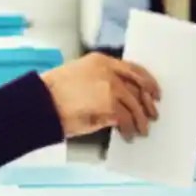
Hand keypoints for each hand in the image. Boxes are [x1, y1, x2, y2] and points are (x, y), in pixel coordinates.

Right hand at [40, 53, 159, 139]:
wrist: (40, 103)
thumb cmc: (53, 94)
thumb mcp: (79, 77)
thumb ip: (101, 82)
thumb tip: (120, 98)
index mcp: (101, 60)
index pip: (133, 68)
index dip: (147, 81)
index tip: (154, 92)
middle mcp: (109, 70)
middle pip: (139, 86)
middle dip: (148, 102)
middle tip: (153, 113)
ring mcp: (111, 86)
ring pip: (135, 104)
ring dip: (141, 119)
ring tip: (142, 130)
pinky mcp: (109, 104)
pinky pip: (126, 118)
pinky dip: (129, 128)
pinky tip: (128, 135)